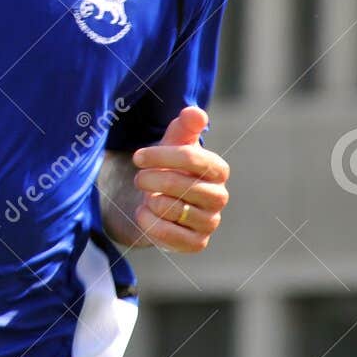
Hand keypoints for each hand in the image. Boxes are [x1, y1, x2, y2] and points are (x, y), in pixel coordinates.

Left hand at [128, 106, 229, 252]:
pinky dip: (152, 224)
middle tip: (139, 178)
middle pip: (184, 186)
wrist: (157, 200)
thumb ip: (184, 126)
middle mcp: (219, 196)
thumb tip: (196, 112)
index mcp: (217, 169)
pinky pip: (173, 236)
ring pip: (177, 211)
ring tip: (148, 197)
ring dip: (153, 201)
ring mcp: (210, 222)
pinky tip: (145, 213)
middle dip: (154, 180)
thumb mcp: (173, 142)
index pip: (192, 158)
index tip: (138, 157)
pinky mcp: (197, 243)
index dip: (162, 156)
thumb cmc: (168, 167)